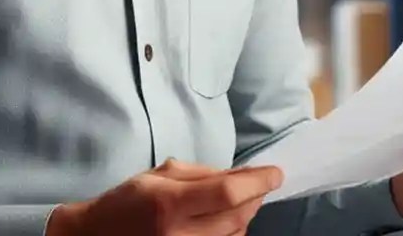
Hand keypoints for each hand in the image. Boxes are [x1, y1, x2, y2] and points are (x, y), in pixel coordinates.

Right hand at [46, 158, 283, 235]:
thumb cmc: (127, 201)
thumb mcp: (160, 176)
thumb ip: (202, 174)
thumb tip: (242, 175)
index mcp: (169, 204)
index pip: (227, 193)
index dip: (257, 182)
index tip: (275, 173)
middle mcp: (179, 235)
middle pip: (237, 218)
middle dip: (255, 198)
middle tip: (261, 183)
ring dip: (246, 216)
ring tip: (241, 200)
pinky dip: (233, 232)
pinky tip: (228, 220)